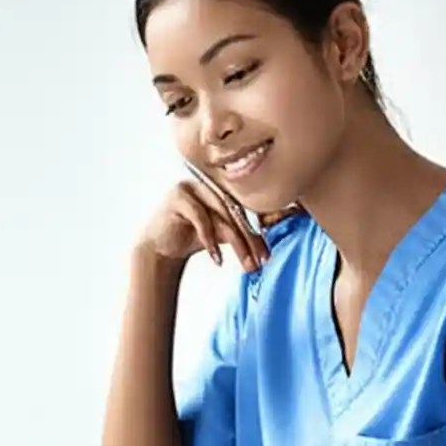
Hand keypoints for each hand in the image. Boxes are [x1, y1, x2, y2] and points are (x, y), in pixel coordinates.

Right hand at [138, 180, 292, 272]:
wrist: (160, 248)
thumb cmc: (193, 238)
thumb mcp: (223, 232)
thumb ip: (245, 227)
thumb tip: (279, 224)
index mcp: (221, 184)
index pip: (248, 200)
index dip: (267, 215)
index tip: (286, 229)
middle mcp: (208, 181)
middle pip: (236, 210)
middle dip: (251, 238)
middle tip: (262, 260)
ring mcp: (191, 185)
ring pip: (221, 215)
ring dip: (237, 243)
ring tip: (246, 264)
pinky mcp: (177, 197)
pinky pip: (200, 218)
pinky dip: (210, 240)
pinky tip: (217, 259)